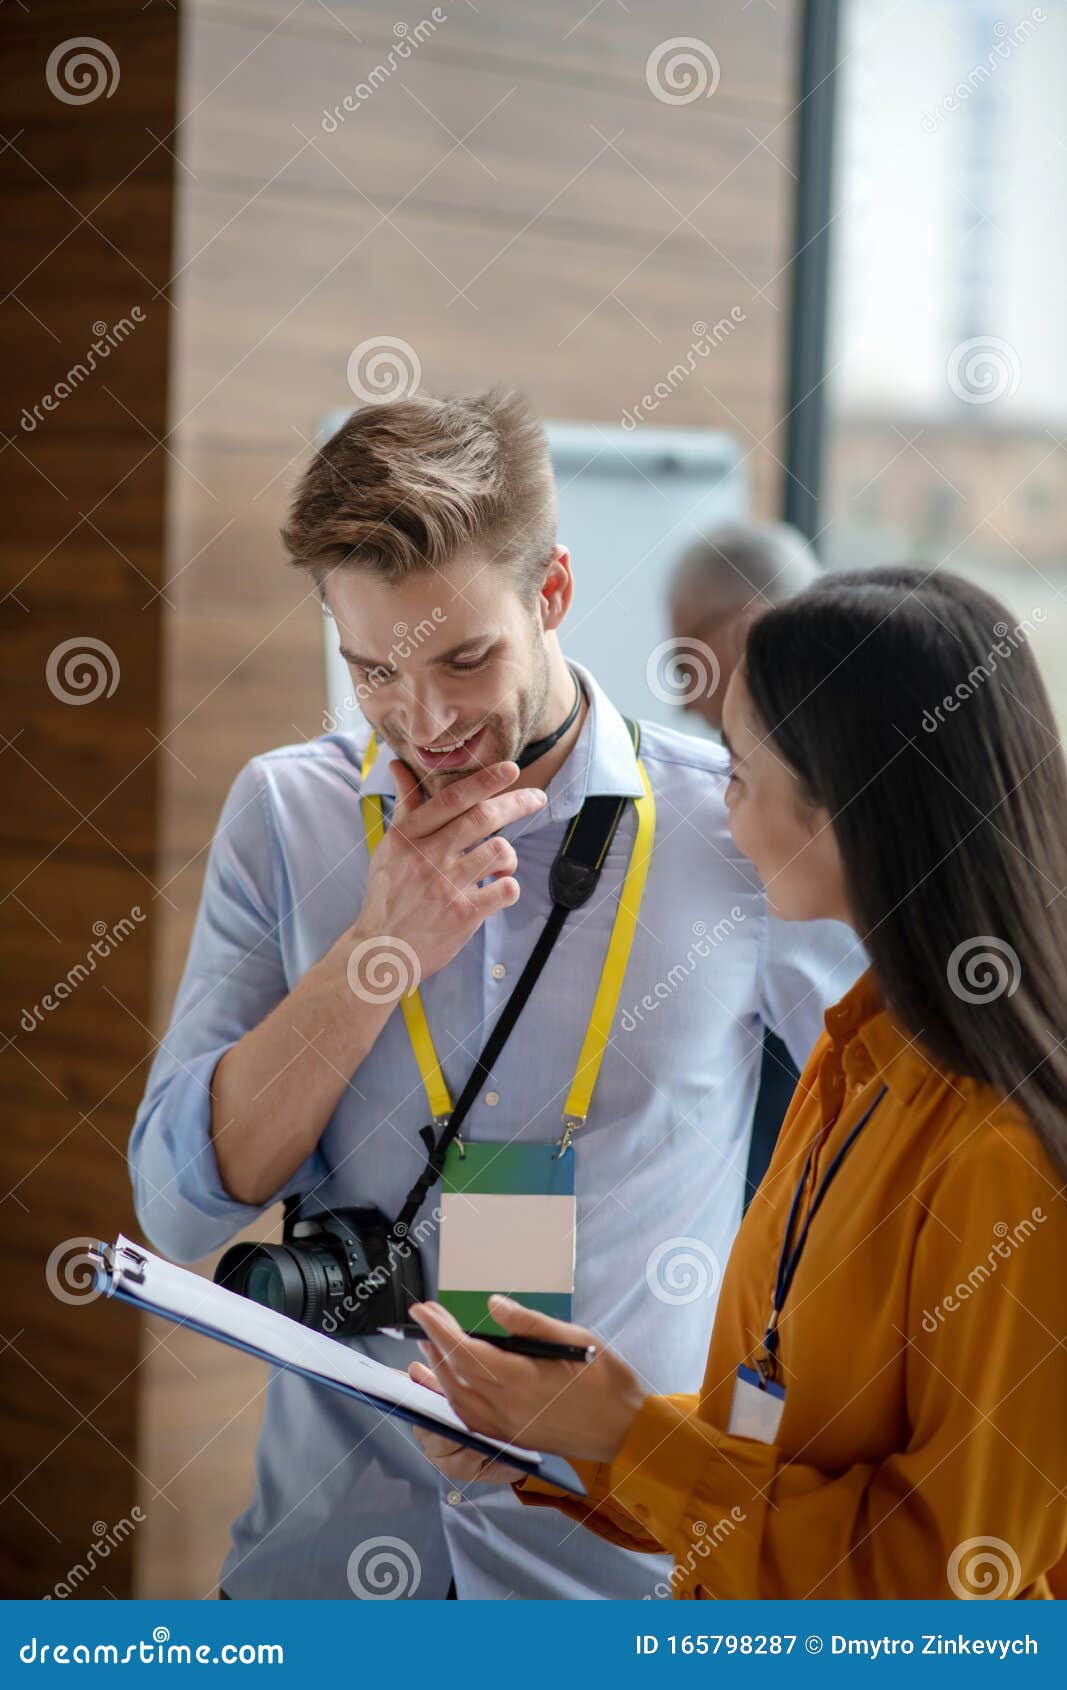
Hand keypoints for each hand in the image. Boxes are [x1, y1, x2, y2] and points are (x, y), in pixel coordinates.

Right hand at [351, 760, 546, 991]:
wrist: (381, 950)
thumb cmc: (388, 895)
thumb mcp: (389, 847)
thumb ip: (405, 807)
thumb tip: (399, 764)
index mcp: (408, 836)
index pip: (451, 799)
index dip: (485, 781)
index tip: (512, 769)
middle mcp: (427, 857)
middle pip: (483, 818)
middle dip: (517, 803)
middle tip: (537, 798)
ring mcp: (447, 886)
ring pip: (500, 852)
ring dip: (508, 856)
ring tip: (498, 866)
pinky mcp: (464, 914)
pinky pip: (506, 888)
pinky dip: (509, 886)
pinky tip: (497, 891)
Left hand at [407, 1295, 647, 1464]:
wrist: (627, 1431)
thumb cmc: (607, 1381)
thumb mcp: (576, 1338)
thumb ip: (529, 1322)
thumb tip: (493, 1304)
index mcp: (522, 1380)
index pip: (465, 1352)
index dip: (439, 1329)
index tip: (423, 1308)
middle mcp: (508, 1408)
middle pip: (456, 1376)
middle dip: (435, 1343)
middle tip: (426, 1318)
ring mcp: (508, 1428)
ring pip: (459, 1400)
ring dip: (440, 1372)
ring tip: (431, 1345)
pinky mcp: (513, 1438)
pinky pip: (471, 1419)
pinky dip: (455, 1398)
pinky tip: (453, 1383)